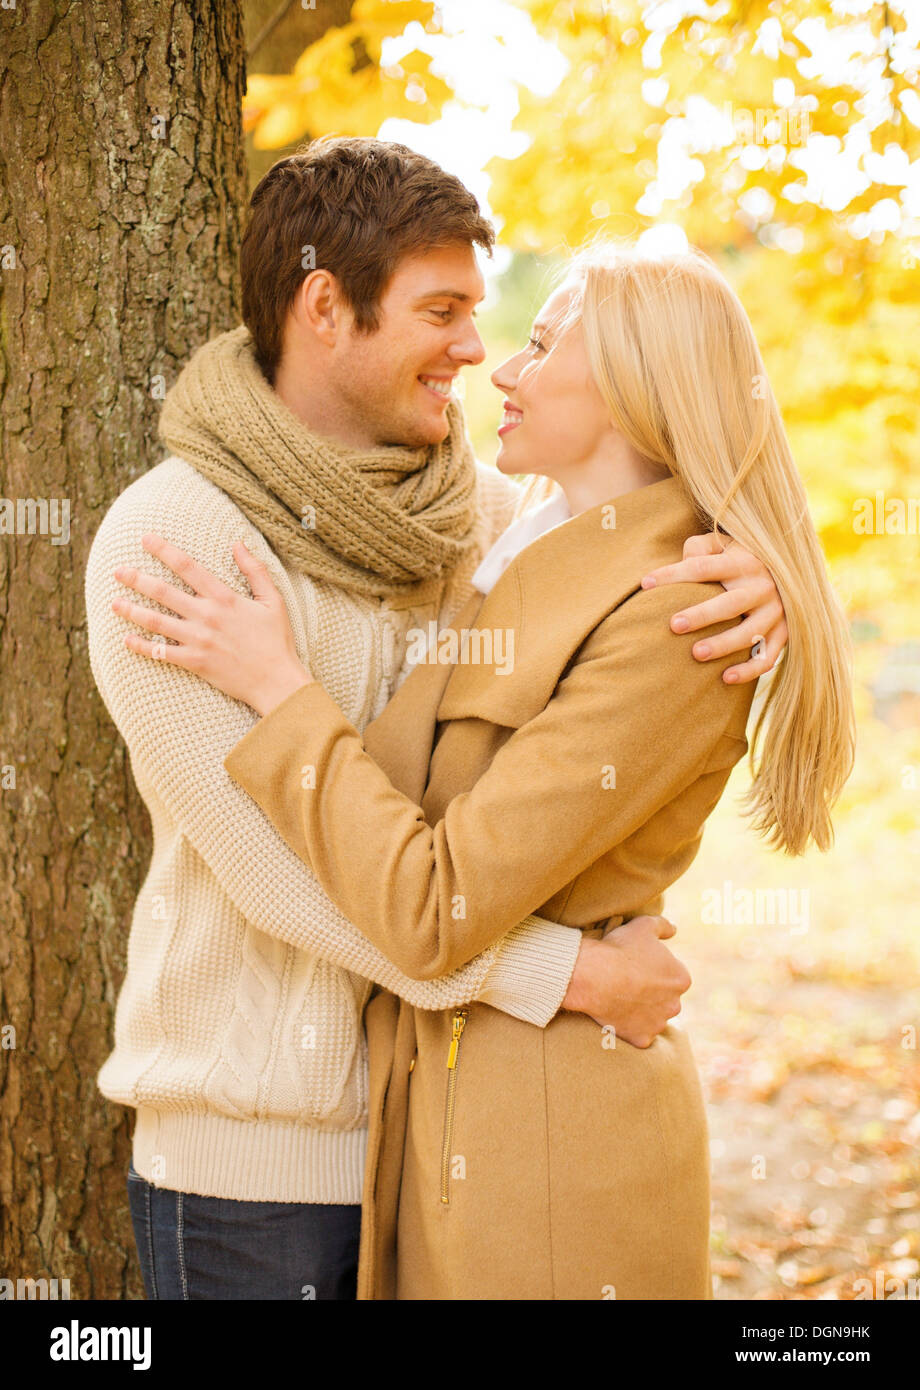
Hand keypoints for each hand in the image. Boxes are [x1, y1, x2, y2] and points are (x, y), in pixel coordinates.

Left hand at [111, 534, 313, 715]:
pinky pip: (161, 653)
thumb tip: (238, 543)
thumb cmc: (276, 640)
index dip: (164, 550)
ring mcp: (198, 640)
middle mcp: (206, 616)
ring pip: (156, 621)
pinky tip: (127, 639)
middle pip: (163, 592)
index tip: (146, 539)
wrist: (276, 681)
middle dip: (137, 579)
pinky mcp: (195, 662)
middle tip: (118, 571)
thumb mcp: (273, 600)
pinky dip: (142, 646)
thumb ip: (255, 570)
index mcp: (224, 598)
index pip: (188, 567)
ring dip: (132, 611)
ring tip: (115, 603)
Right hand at [562, 915, 690, 1047]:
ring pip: (653, 1018)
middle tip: (628, 983)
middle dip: (652, 993)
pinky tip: (618, 1016)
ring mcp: (659, 1023)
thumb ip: (664, 925)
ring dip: (643, 1012)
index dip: (654, 970)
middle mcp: (676, 1004)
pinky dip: (631, 1029)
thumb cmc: (619, 948)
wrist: (594, 975)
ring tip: (621, 998)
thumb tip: (675, 929)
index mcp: (681, 978)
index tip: (636, 966)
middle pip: (665, 999)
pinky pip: (639, 1035)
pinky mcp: (642, 1038)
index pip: (672, 976)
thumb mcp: (643, 925)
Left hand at [641, 531, 787, 684]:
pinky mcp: (784, 634)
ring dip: (723, 645)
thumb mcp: (724, 544)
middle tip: (674, 625)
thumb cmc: (740, 559)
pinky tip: (725, 678)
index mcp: (743, 562)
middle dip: (702, 615)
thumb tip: (684, 560)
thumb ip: (700, 547)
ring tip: (696, 654)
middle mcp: (762, 587)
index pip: (702, 567)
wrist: (789, 573)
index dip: (673, 575)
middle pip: (730, 603)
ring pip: (750, 633)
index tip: (646, 585)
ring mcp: (775, 612)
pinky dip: (749, 670)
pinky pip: (768, 657)